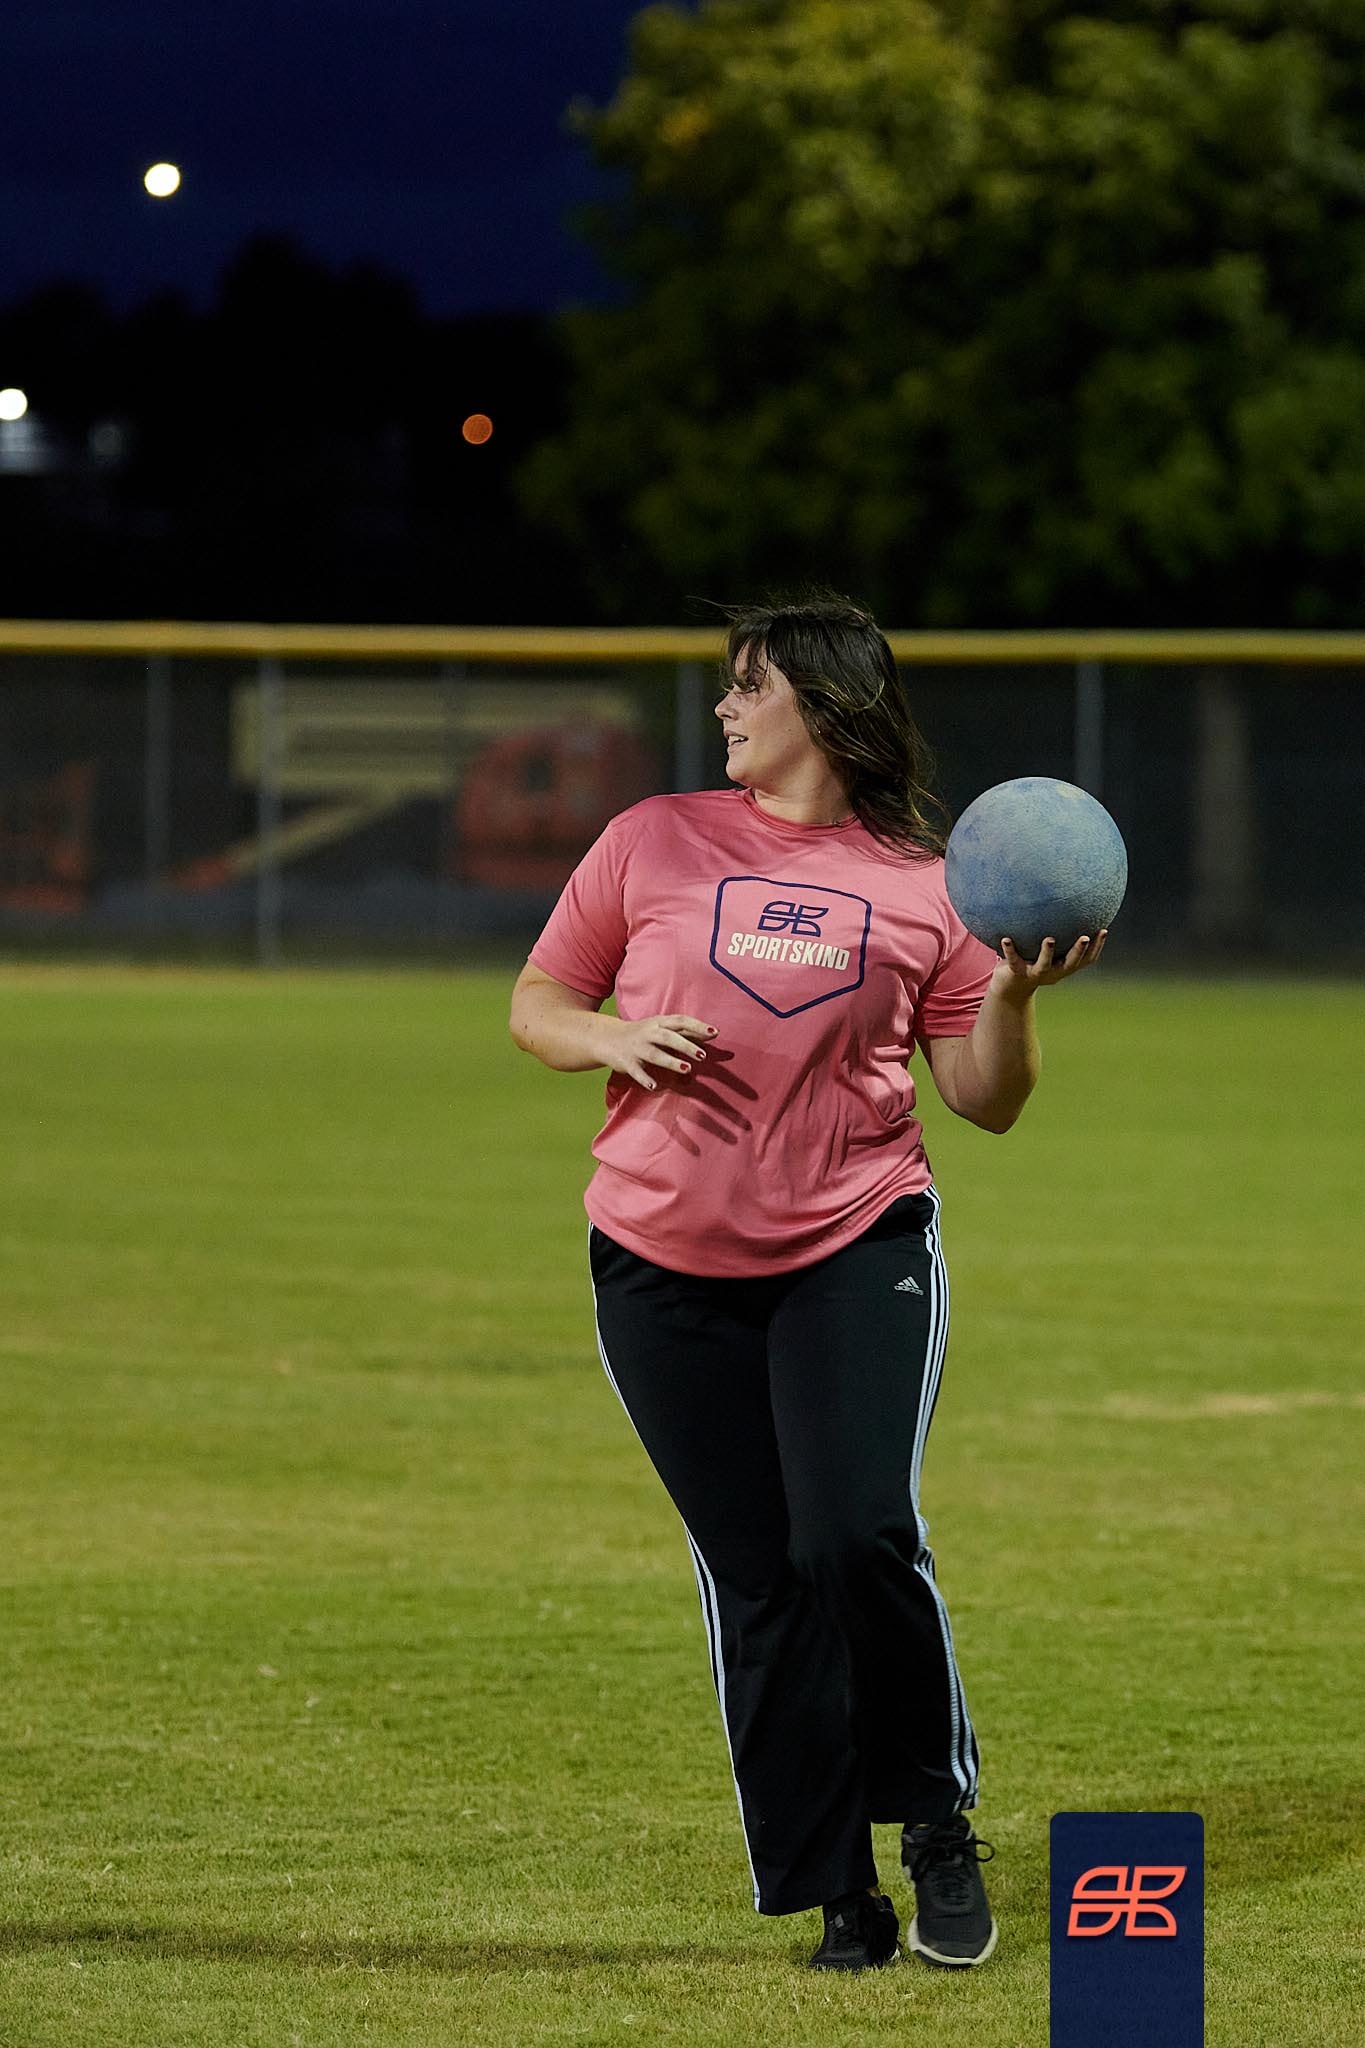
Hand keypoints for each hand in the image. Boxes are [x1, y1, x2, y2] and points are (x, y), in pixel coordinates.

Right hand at [599, 1012, 716, 1090]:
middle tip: (703, 1055)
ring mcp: (637, 1048)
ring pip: (655, 1054)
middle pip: (669, 1038)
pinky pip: (637, 1072)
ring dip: (671, 1061)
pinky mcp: (627, 1063)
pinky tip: (655, 1086)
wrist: (607, 1038)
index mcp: (659, 1023)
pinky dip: (645, 1079)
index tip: (715, 1033)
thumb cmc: (642, 1033)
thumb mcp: (661, 1028)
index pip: (680, 1021)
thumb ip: (683, 1032)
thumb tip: (711, 1034)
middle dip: (686, 1046)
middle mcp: (648, 1033)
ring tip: (687, 1069)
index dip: (697, 1026)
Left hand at [994, 929, 1108, 996]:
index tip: (1104, 930)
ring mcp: (1035, 973)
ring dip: (1047, 953)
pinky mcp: (1017, 973)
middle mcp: (1053, 972)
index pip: (1086, 959)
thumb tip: (1065, 899)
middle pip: (1070, 964)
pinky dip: (1009, 950)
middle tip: (1086, 937)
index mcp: (1064, 966)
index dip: (1097, 947)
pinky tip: (1005, 938)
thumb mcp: (1046, 948)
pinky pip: (1013, 960)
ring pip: (1044, 965)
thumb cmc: (1031, 959)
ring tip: (1049, 939)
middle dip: (1079, 951)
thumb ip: (1056, 931)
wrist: (1010, 986)